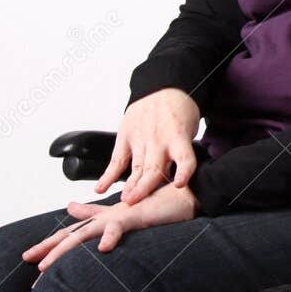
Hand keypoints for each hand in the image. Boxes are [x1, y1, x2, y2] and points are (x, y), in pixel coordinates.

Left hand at [22, 182, 199, 276]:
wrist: (181, 194)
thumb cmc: (155, 205)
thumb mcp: (121, 214)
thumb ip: (95, 212)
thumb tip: (70, 208)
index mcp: (102, 221)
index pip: (70, 233)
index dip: (49, 245)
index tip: (28, 257)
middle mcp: (104, 219)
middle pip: (70, 235)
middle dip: (47, 250)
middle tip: (26, 262)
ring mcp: (117, 217)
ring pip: (84, 234)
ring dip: (63, 250)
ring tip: (46, 266)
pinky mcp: (133, 217)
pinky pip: (119, 228)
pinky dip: (110, 237)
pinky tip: (102, 249)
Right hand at [97, 87, 201, 205]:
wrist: (165, 88)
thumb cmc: (180, 114)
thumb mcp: (189, 131)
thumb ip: (183, 153)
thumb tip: (185, 180)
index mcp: (179, 138)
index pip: (184, 158)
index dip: (183, 172)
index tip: (178, 184)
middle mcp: (159, 141)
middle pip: (153, 169)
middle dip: (144, 188)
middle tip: (135, 203)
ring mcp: (141, 139)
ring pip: (135, 167)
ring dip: (129, 185)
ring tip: (125, 200)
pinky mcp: (126, 136)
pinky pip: (117, 159)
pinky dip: (108, 175)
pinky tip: (101, 188)